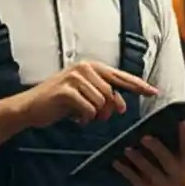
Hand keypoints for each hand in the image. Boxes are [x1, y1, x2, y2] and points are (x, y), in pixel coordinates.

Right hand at [16, 61, 157, 127]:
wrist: (30, 107)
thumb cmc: (59, 102)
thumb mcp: (84, 95)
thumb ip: (104, 95)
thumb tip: (121, 106)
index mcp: (91, 67)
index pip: (120, 76)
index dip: (138, 85)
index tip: (153, 92)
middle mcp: (84, 68)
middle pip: (112, 92)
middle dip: (110, 109)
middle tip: (102, 117)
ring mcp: (74, 77)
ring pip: (101, 102)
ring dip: (95, 114)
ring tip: (83, 115)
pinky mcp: (66, 90)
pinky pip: (88, 109)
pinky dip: (85, 118)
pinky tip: (77, 118)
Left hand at [114, 121, 184, 185]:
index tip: (183, 121)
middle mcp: (179, 176)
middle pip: (168, 162)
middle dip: (157, 149)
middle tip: (145, 136)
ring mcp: (163, 185)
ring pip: (149, 172)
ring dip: (138, 160)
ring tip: (127, 148)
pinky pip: (135, 181)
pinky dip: (125, 171)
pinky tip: (116, 160)